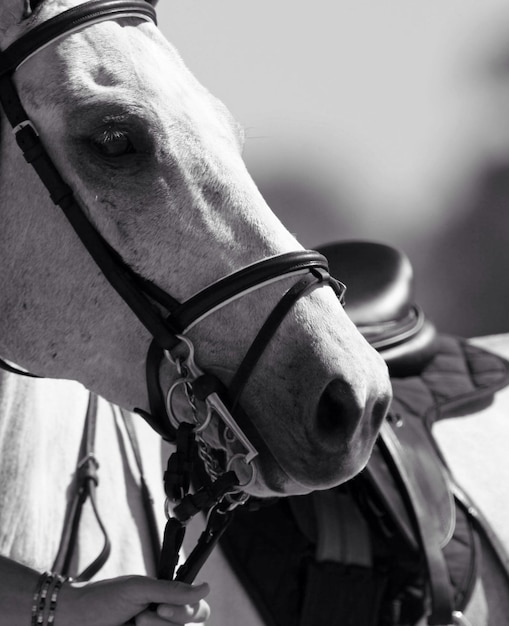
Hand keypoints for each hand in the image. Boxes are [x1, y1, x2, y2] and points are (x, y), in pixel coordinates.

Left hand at [59, 575, 209, 624]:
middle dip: (166, 623)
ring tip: (133, 624)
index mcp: (169, 600)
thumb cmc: (103, 599)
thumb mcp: (138, 589)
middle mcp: (166, 621)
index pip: (200, 611)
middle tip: (140, 618)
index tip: (163, 607)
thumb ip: (172, 590)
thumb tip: (206, 588)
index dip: (188, 612)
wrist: (72, 620)